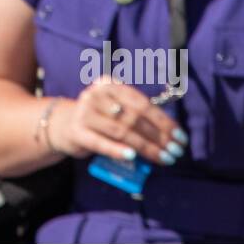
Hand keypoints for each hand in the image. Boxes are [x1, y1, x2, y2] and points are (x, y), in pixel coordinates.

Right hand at [47, 77, 186, 165]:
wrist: (64, 125)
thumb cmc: (99, 119)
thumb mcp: (115, 110)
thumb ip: (137, 117)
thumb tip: (170, 136)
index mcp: (110, 84)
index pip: (142, 103)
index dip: (163, 121)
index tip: (180, 137)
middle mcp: (96, 95)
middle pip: (134, 118)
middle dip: (159, 136)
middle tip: (176, 151)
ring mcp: (85, 113)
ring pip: (121, 131)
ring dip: (146, 147)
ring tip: (164, 158)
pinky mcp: (77, 132)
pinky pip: (100, 142)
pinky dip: (117, 150)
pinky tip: (132, 157)